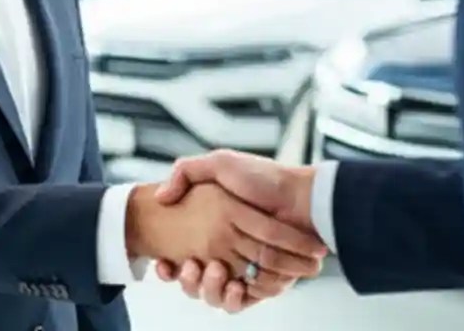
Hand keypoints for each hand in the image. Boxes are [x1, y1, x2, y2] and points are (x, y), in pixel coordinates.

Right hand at [152, 150, 323, 312]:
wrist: (303, 197)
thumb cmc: (263, 178)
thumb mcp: (219, 163)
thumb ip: (186, 171)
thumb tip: (161, 197)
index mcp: (214, 229)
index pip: (181, 256)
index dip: (168, 267)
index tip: (162, 264)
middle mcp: (228, 251)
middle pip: (197, 281)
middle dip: (189, 281)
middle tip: (190, 268)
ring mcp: (247, 268)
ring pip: (218, 295)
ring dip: (211, 292)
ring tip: (214, 273)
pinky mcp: (266, 282)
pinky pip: (247, 299)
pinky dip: (238, 298)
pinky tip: (234, 287)